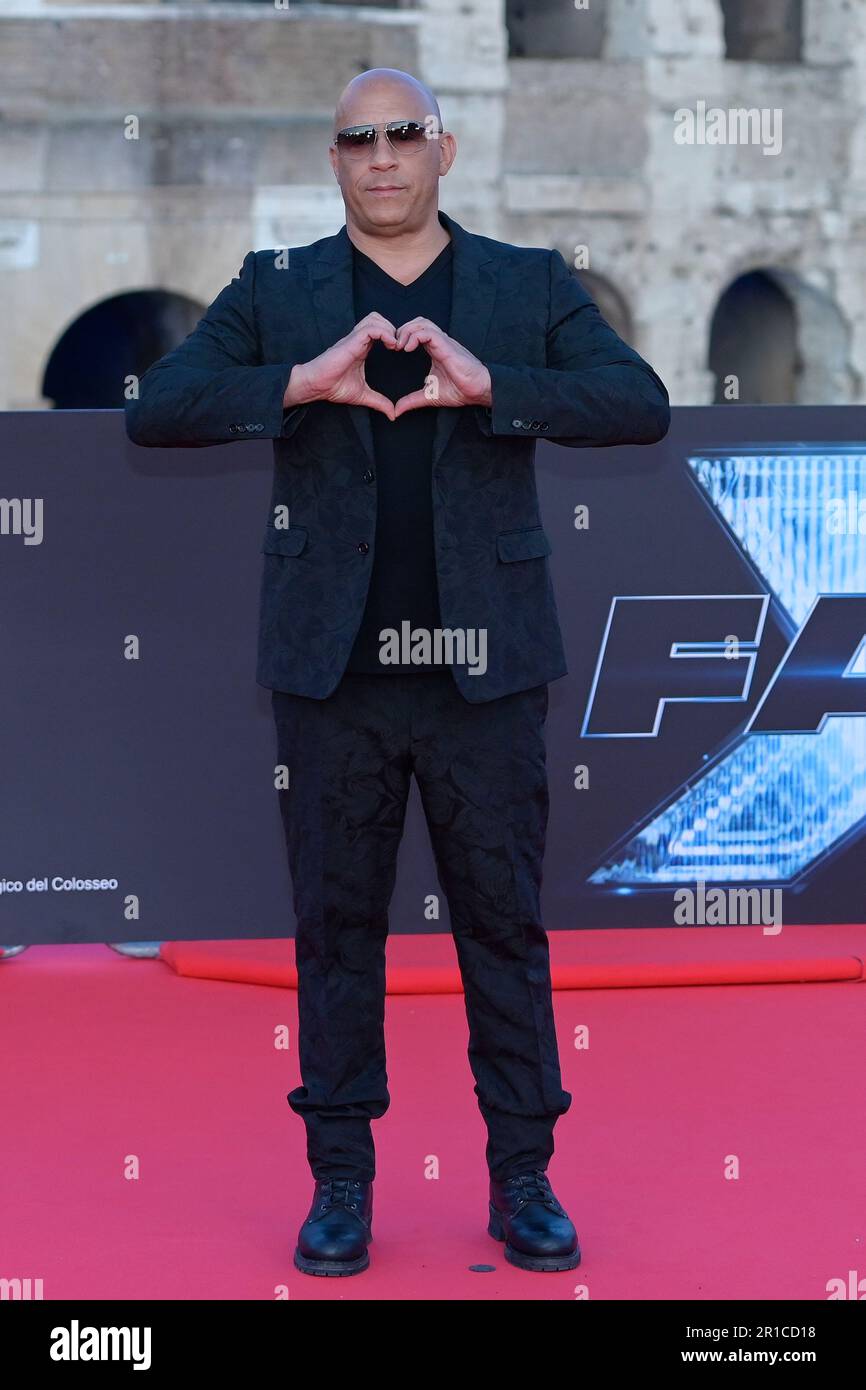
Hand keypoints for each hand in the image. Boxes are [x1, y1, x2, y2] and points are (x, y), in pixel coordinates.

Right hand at [283, 312, 397, 419]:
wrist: (316, 386)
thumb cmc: (333, 387)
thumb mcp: (363, 395)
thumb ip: (379, 402)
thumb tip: (393, 414)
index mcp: (362, 348)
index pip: (379, 329)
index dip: (392, 336)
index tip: (400, 351)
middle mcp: (358, 340)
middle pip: (378, 319)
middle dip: (393, 328)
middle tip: (399, 346)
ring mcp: (354, 339)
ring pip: (375, 319)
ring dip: (389, 328)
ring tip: (394, 345)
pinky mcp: (351, 341)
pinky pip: (371, 328)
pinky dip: (384, 333)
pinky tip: (390, 345)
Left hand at [392, 318, 491, 416]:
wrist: (478, 390)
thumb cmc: (460, 390)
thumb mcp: (429, 396)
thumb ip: (412, 400)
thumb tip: (397, 411)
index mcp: (434, 350)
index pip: (416, 332)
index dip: (402, 336)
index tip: (394, 351)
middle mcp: (438, 342)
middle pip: (417, 322)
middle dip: (402, 330)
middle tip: (394, 346)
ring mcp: (443, 342)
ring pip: (421, 322)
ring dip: (406, 331)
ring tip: (399, 346)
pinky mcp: (447, 345)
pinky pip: (428, 332)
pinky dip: (414, 336)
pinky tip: (408, 349)